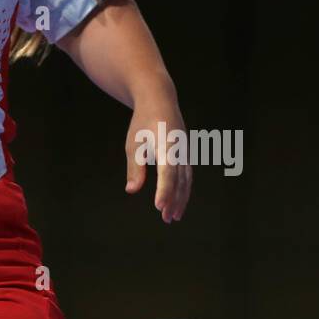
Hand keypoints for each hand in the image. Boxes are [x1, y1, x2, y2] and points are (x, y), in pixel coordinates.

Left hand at [124, 99, 191, 223]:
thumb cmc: (142, 122)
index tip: (158, 205)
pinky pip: (187, 175)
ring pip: (186, 179)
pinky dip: (182, 189)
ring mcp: (186, 150)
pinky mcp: (186, 153)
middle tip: (166, 219)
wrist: (159, 99)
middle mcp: (180, 148)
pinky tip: (176, 201)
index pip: (167, 171)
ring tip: (172, 217)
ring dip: (180, 198)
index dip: (164, 189)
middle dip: (174, 200)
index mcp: (167, 143)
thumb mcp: (133, 143)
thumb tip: (132, 190)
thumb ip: (135, 167)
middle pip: (180, 179)